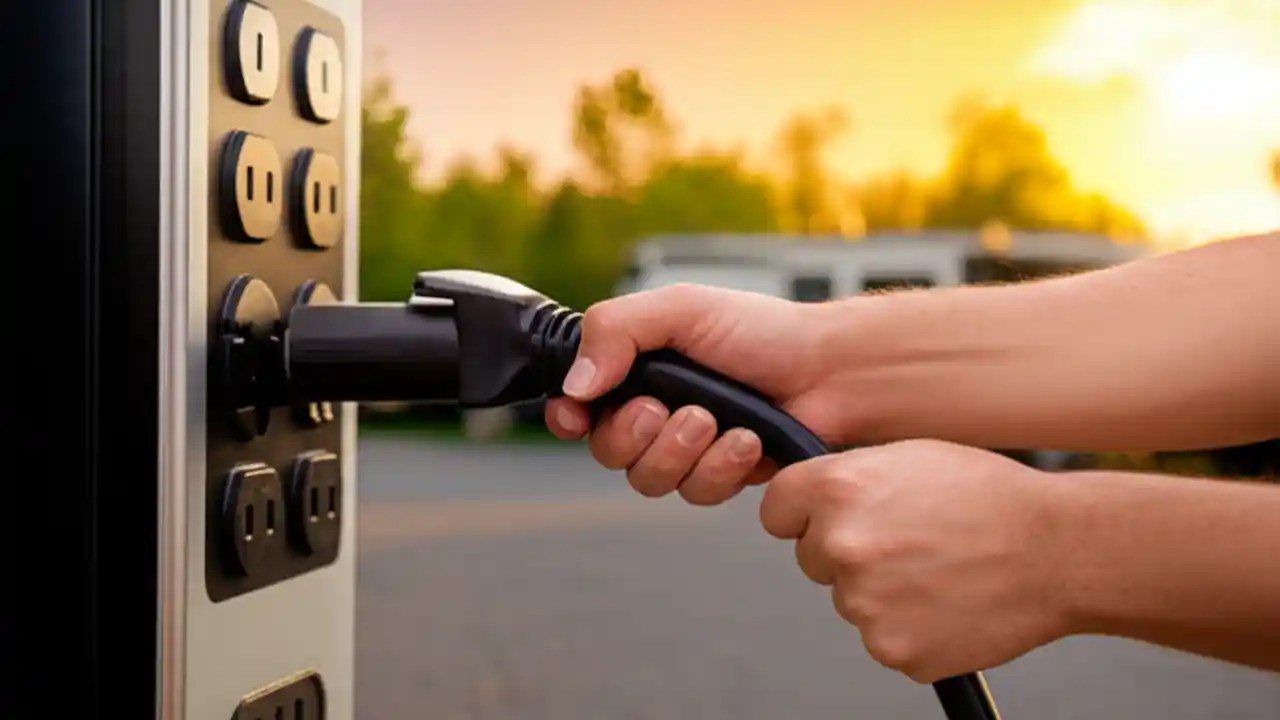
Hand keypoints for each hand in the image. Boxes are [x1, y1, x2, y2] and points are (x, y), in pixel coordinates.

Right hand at [545, 283, 846, 504]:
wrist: (833, 373)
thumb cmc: (765, 333)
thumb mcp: (681, 308)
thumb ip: (616, 330)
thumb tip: (575, 382)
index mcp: (639, 366)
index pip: (580, 402)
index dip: (570, 416)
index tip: (577, 417)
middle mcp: (658, 409)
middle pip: (608, 449)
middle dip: (636, 434)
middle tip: (666, 410)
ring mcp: (689, 446)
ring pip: (648, 479)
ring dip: (680, 452)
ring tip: (716, 421)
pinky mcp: (722, 475)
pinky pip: (696, 492)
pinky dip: (720, 468)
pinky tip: (747, 442)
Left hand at [760, 439, 1069, 682]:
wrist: (1057, 551)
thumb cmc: (993, 498)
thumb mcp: (910, 457)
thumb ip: (848, 477)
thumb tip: (809, 497)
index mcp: (839, 489)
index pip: (776, 510)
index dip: (803, 512)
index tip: (825, 516)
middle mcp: (842, 545)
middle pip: (812, 557)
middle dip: (847, 552)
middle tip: (908, 541)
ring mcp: (865, 604)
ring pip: (850, 599)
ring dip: (882, 590)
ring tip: (939, 567)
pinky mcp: (893, 649)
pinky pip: (884, 637)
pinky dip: (910, 626)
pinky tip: (947, 600)